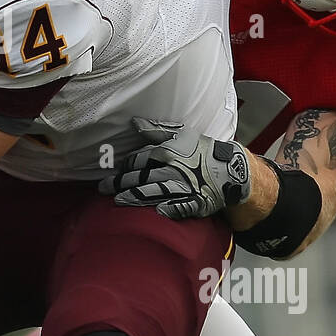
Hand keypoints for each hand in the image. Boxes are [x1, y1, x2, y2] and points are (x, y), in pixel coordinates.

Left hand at [100, 117, 251, 219]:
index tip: (115, 171)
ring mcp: (184, 187)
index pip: (138, 161)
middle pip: (141, 177)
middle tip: (104, 188)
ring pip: (155, 191)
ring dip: (136, 197)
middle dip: (120, 183)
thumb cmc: (203, 150)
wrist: (231, 167)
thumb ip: (156, 131)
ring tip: (119, 201)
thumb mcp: (181, 135)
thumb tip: (135, 123)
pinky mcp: (196, 202)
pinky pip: (182, 206)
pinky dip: (171, 208)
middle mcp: (172, 170)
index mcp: (166, 153)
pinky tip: (158, 212)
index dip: (124, 166)